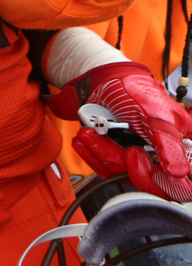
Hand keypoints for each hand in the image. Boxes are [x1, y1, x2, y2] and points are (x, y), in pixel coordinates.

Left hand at [49, 61, 191, 195]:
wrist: (104, 81)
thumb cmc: (135, 92)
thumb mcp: (156, 115)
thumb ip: (168, 144)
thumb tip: (178, 174)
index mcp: (181, 148)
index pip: (184, 184)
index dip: (169, 184)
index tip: (151, 168)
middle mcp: (161, 158)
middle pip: (150, 184)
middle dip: (130, 165)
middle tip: (126, 150)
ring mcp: (138, 159)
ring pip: (122, 174)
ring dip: (103, 152)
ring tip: (90, 133)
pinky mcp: (115, 157)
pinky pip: (104, 168)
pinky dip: (92, 153)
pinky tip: (84, 140)